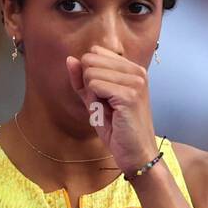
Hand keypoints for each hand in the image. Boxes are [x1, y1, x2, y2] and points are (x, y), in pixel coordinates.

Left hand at [66, 44, 158, 175]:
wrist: (136, 154)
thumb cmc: (118, 130)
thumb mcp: (95, 101)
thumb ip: (82, 80)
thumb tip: (70, 59)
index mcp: (132, 69)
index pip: (95, 52)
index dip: (89, 76)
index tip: (102, 96)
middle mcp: (137, 71)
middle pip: (90, 59)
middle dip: (89, 85)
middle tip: (105, 106)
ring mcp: (135, 82)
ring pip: (91, 73)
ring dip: (93, 96)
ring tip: (109, 111)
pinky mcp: (130, 95)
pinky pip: (95, 86)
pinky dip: (95, 102)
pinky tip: (111, 114)